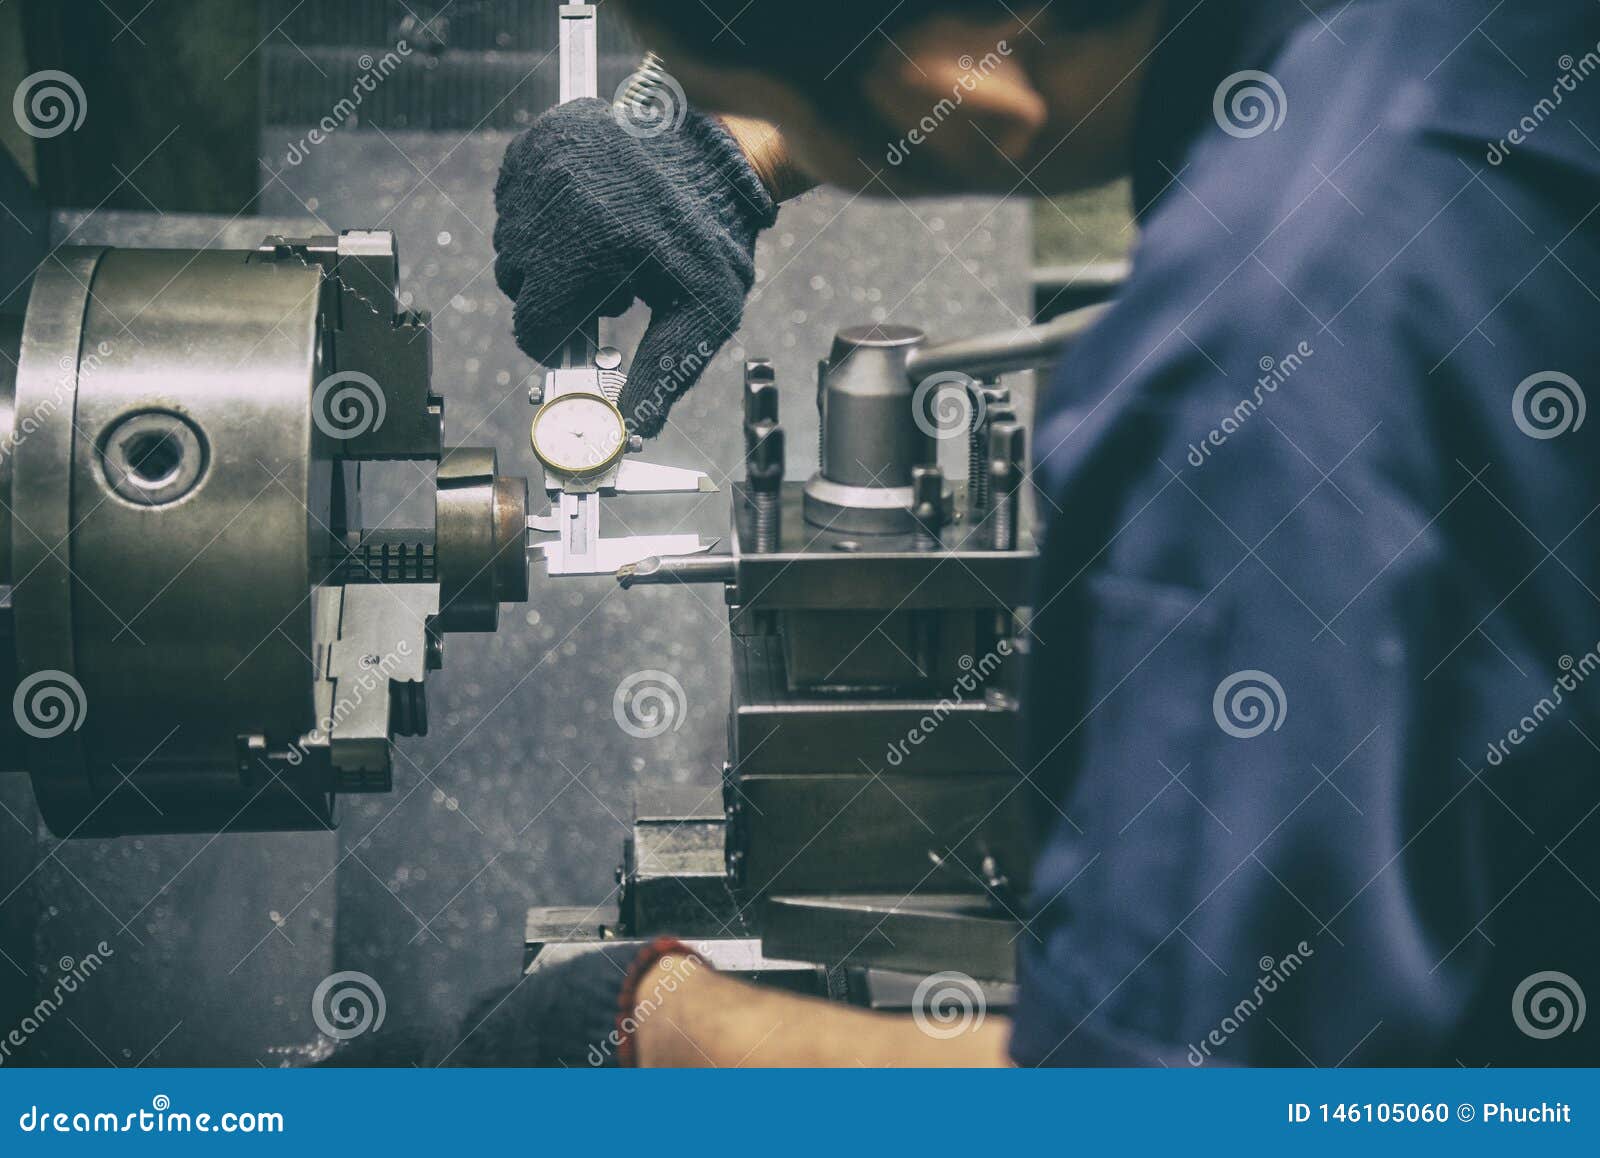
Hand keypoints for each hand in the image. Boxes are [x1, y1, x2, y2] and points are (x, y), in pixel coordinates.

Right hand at [494, 98, 777, 437]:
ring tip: (605, 247)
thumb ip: (663, 372)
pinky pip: (515, 200)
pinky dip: (542, 215)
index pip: (533, 327)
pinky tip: (589, 212)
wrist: (719, 154)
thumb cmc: (714, 236)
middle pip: (517, 287)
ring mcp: (539, 163)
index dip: (561, 341)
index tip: (588, 332)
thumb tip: (633, 430)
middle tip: (614, 284)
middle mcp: (552, 199)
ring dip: (549, 257)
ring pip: (512, 243)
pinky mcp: (536, 140)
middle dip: (557, 297)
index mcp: (587, 246)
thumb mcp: (705, 312)